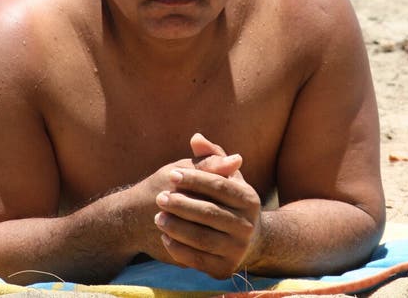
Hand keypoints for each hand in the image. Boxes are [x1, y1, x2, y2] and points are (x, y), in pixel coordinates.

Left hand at [132, 142, 241, 264]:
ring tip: (158, 217)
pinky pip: (198, 259)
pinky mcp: (225, 269)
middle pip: (209, 212)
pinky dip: (179, 249)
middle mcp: (248, 225)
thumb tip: (196, 139)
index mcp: (249, 199)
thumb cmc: (230, 200)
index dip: (194, 179)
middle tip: (159, 198)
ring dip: (177, 227)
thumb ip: (211, 156)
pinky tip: (165, 237)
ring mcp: (238, 249)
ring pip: (202, 238)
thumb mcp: (226, 177)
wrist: (246, 241)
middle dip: (181, 204)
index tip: (171, 175)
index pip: (218, 185)